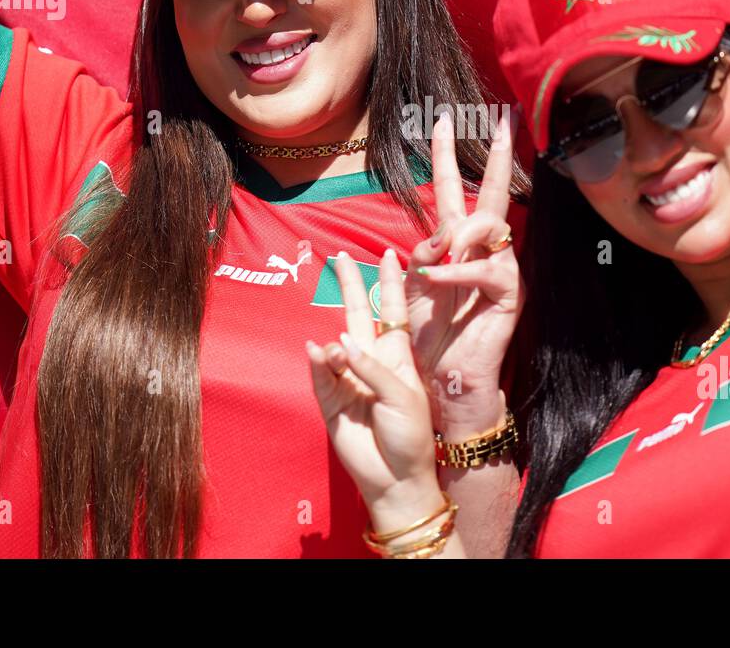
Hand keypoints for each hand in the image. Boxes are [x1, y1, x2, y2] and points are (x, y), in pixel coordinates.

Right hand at [306, 248, 440, 513]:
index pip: (392, 311)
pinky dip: (318, 363)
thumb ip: (372, 368)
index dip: (390, 283)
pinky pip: (320, 375)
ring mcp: (349, 380)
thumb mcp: (402, 395)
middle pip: (358, 315)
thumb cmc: (411, 435)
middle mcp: (371, 362)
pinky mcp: (330, 401)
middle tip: (339, 256)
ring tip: (340, 352)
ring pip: (336, 346)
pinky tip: (317, 351)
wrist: (397, 476)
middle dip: (351, 285)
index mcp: (397, 357)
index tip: (389, 253)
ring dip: (336, 343)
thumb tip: (339, 342)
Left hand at [406, 108, 522, 435]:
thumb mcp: (415, 289)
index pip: (454, 191)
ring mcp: (500, 271)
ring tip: (435, 255)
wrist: (447, 381)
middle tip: (501, 122)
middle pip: (492, 196)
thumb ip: (422, 257)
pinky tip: (437, 278)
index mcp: (457, 246)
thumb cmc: (430, 337)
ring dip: (459, 234)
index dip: (448, 157)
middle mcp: (484, 252)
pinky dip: (457, 272)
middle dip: (494, 158)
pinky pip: (486, 270)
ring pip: (490, 227)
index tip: (442, 120)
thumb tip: (433, 236)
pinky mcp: (508, 296)